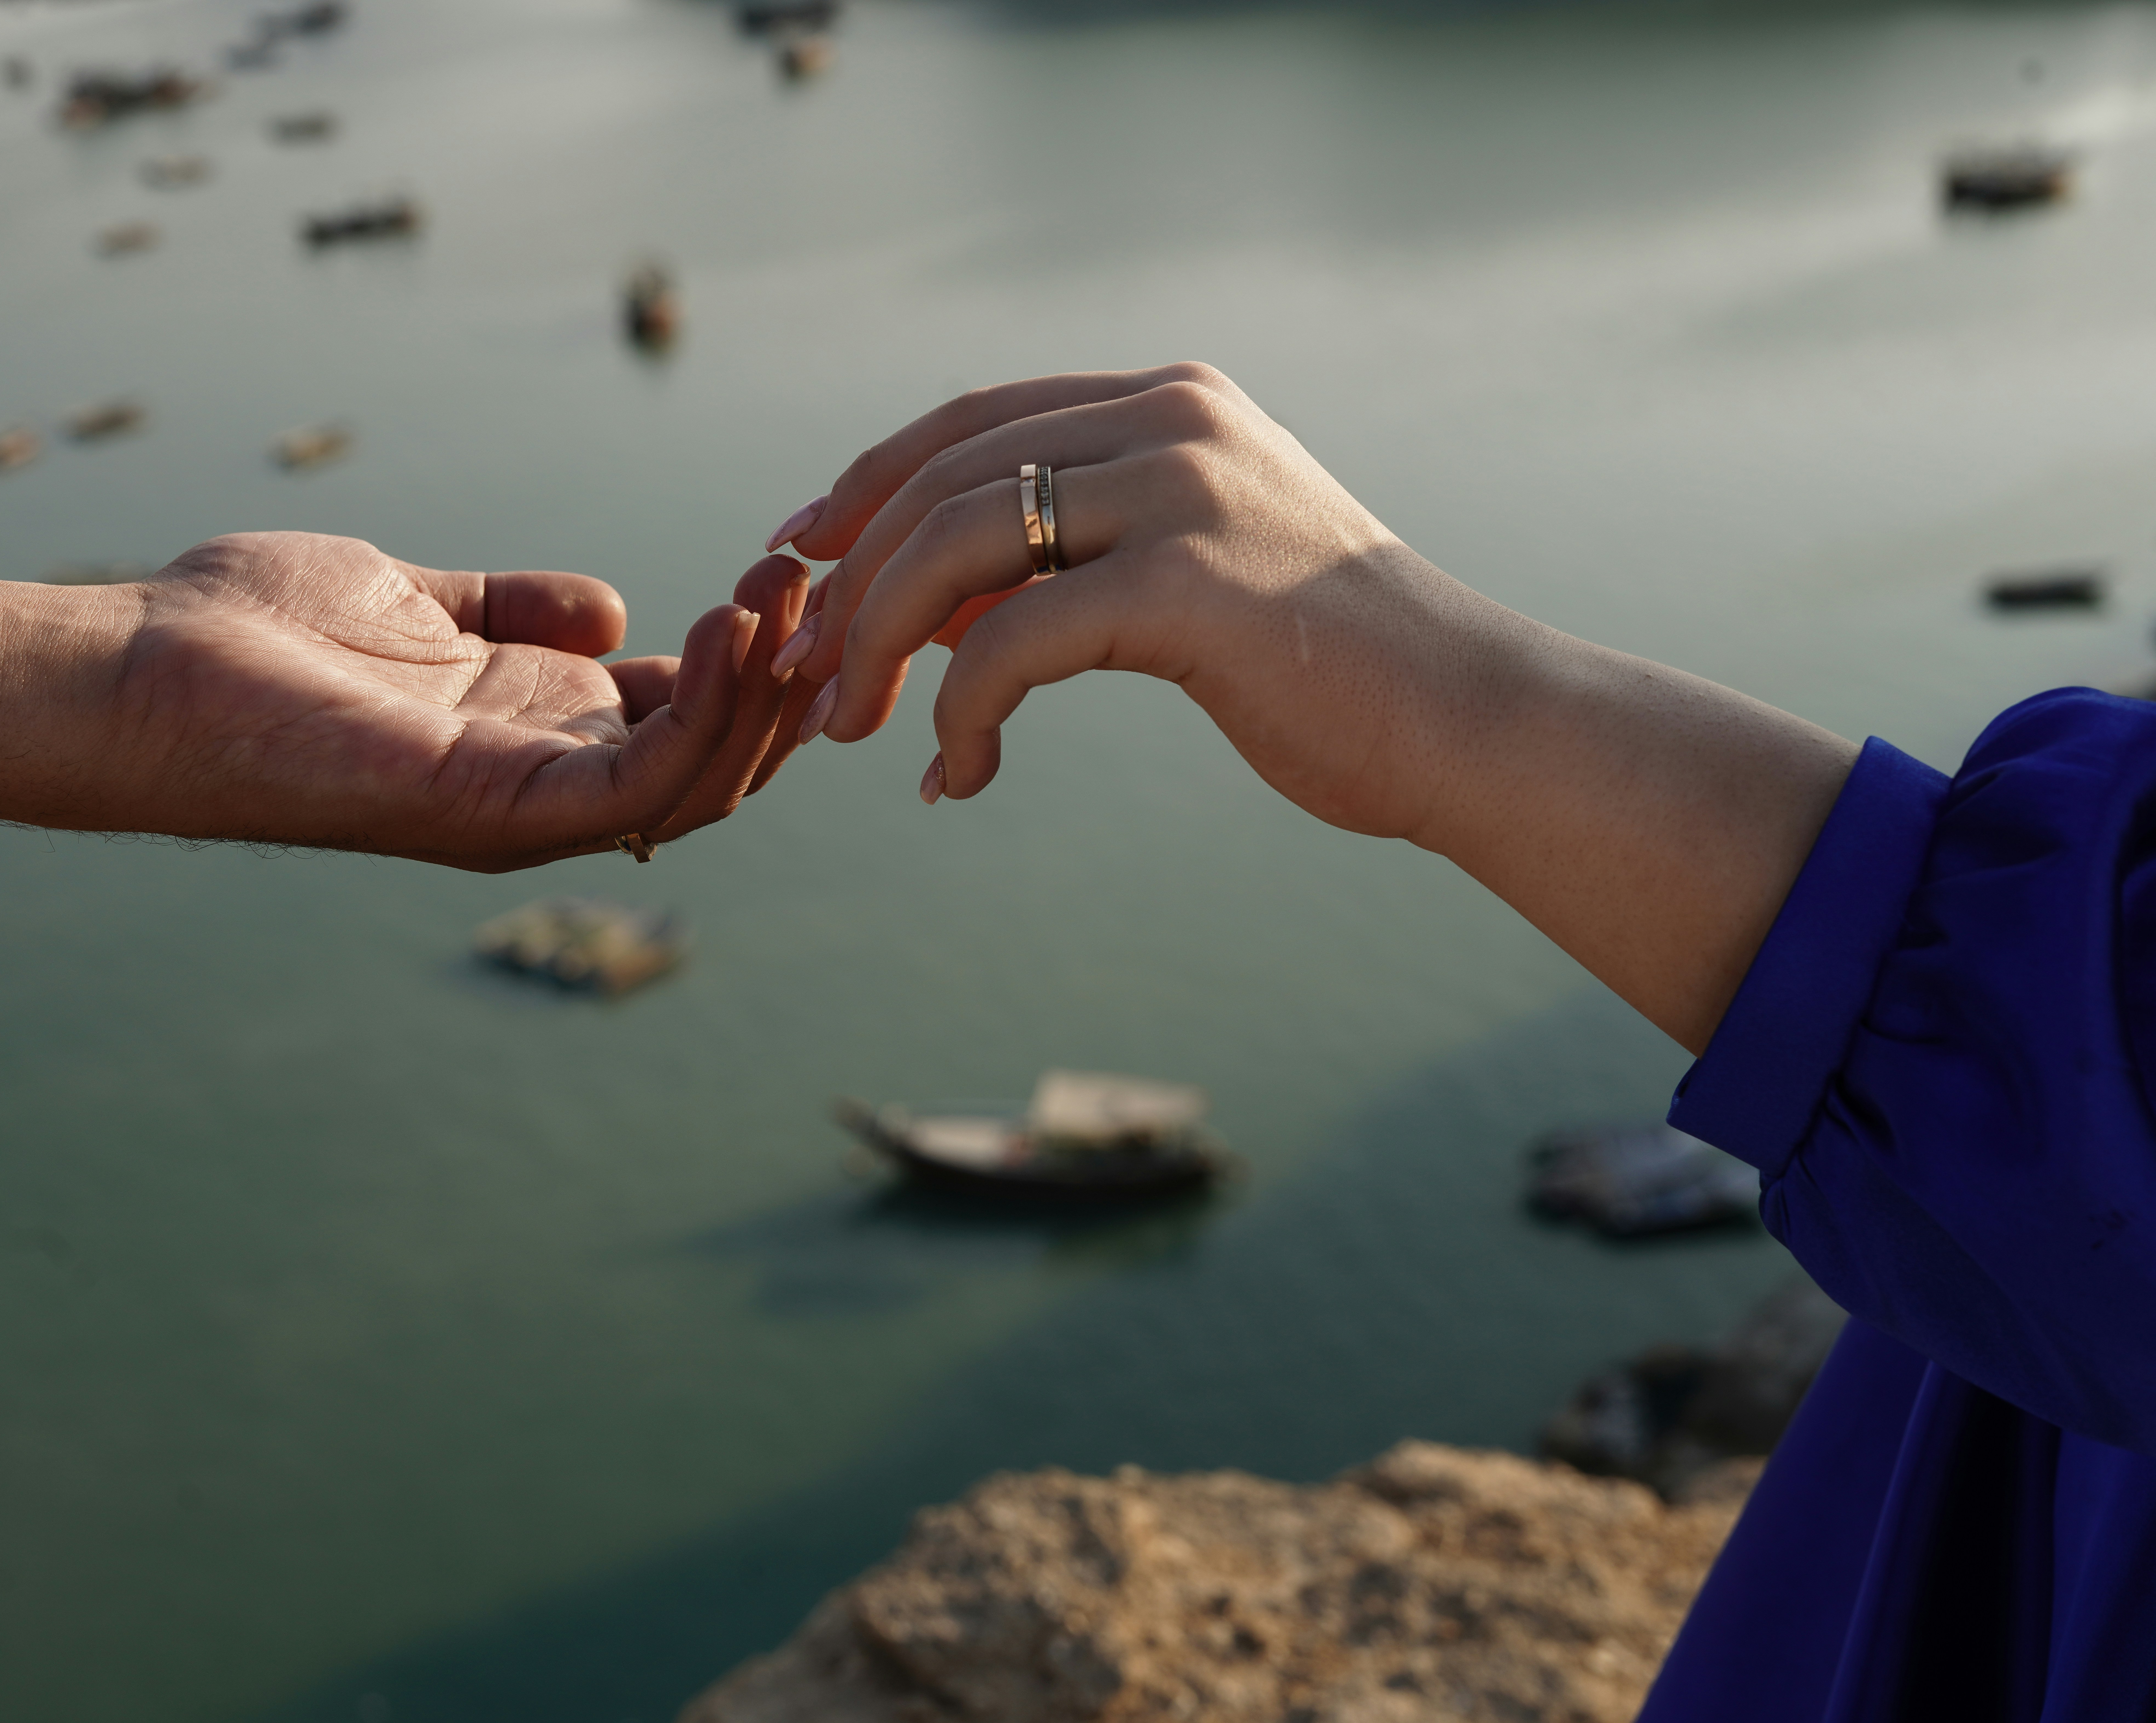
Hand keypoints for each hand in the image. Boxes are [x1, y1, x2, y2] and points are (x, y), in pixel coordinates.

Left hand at [117, 533, 816, 869]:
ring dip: (754, 694)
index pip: (677, 717)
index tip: (778, 575)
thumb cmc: (250, 632)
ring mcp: (521, 804)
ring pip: (693, 783)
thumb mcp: (412, 598)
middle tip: (804, 583)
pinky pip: (635, 783)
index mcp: (527, 730)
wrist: (143, 668)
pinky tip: (716, 633)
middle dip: (774, 678)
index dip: (742, 656)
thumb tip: (611, 606)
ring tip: (777, 599)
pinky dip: (696, 716)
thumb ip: (509, 608)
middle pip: (709, 759)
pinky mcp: (496, 809)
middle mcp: (537, 779)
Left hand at [760, 364, 1858, 1050]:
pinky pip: (1011, 642)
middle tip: (813, 678)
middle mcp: (1174, 420)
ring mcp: (1183, 493)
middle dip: (854, 581)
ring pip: (957, 549)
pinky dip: (961, 715)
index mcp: (1173, 402)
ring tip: (855, 730)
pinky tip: (959, 776)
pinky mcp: (1185, 585)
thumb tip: (933, 599)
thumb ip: (1074, 556)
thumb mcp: (1182, 578)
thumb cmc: (1327, 669)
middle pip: (944, 479)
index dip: (868, 484)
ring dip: (880, 646)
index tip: (801, 555)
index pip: (972, 419)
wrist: (1466, 720)